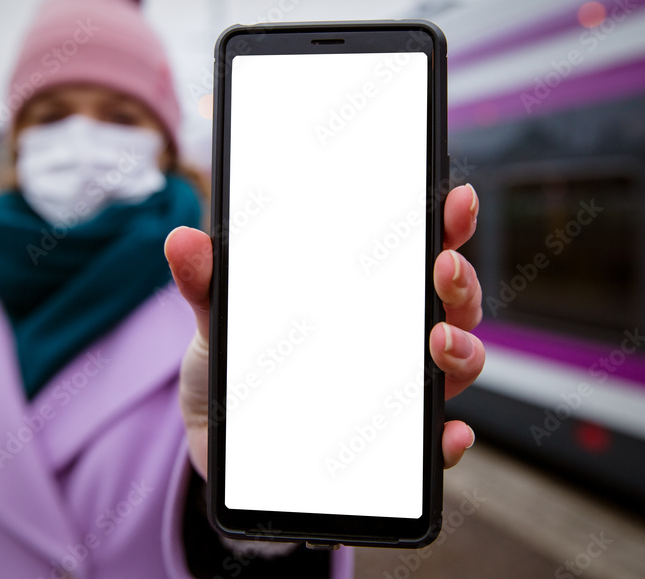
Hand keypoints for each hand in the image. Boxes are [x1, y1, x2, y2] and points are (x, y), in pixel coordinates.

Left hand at [164, 183, 484, 478]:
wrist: (217, 437)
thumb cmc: (235, 363)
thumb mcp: (218, 316)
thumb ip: (205, 279)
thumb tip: (182, 239)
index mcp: (367, 291)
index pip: (420, 248)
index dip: (447, 221)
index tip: (455, 198)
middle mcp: (395, 334)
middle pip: (454, 301)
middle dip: (460, 280)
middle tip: (442, 268)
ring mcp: (399, 389)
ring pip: (458, 364)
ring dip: (463, 350)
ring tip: (440, 342)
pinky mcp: (391, 446)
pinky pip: (434, 444)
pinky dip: (449, 440)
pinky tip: (448, 433)